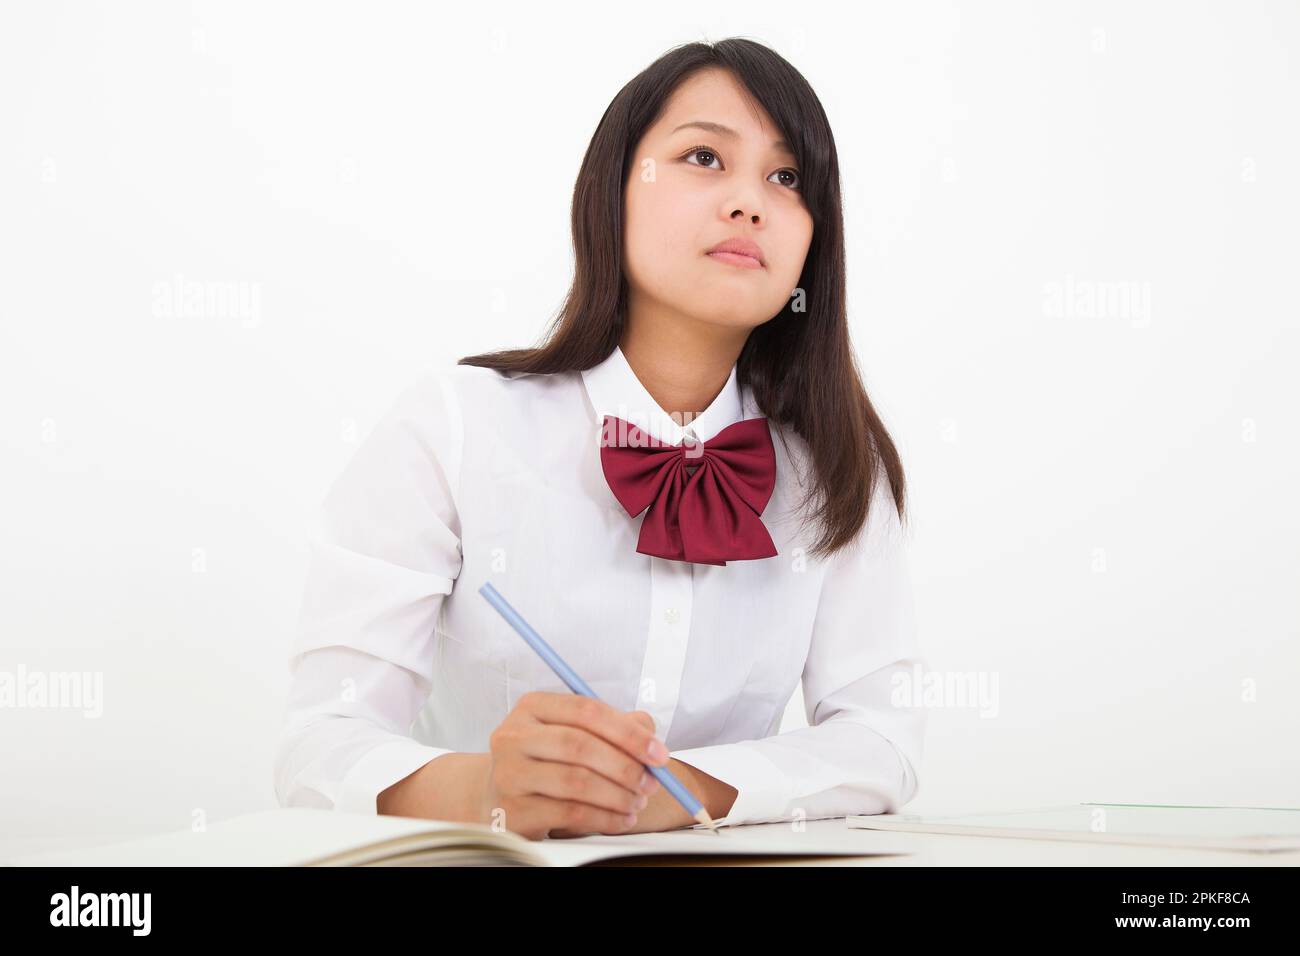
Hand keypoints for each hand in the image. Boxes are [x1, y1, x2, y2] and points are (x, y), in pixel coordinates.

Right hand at [474, 692, 667, 840]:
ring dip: (617, 795)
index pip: (586, 711)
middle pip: (579, 745)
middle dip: (625, 766)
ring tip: (637, 802)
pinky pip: (569, 813)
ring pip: (575, 781)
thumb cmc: (548, 760)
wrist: (500, 796)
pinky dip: (605, 818)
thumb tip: (649, 733)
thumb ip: (616, 726)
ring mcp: (509, 773)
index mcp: (532, 706)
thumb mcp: (577, 734)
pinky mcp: (512, 809)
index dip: (628, 732)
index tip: (658, 753)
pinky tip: (621, 819)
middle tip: (652, 783)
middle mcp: (514, 735)